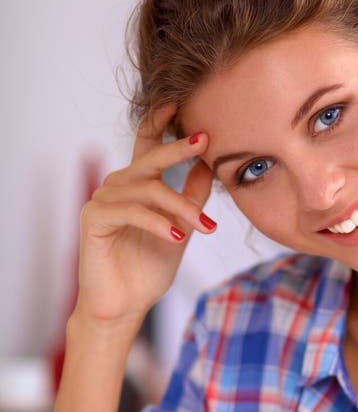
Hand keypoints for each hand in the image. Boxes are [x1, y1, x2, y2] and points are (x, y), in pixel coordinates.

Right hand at [76, 103, 215, 328]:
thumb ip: (192, 198)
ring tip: (205, 228)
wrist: (124, 307)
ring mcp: (103, 200)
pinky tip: (177, 236)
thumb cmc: (147, 270)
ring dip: (181, 207)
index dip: (162, 123)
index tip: (185, 105)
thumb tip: (210, 166)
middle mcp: (117, 187)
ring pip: (147, 189)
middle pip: (148, 159)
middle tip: (205, 140)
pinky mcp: (94, 219)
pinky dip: (157, 223)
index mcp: (137, 187)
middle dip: (178, 148)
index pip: (147, 145)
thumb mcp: (180, 229)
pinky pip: (131, 212)